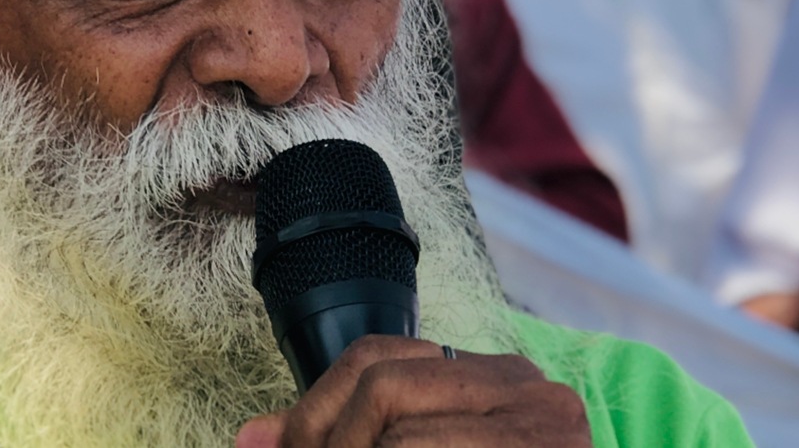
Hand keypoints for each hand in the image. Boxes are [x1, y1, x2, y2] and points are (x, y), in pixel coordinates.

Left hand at [234, 335, 590, 447]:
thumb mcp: (425, 447)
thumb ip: (347, 440)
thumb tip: (249, 437)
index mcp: (501, 377)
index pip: (376, 358)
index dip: (312, 409)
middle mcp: (532, 390)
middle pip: (384, 388)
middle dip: (328, 441)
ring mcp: (549, 431)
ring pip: (402, 438)